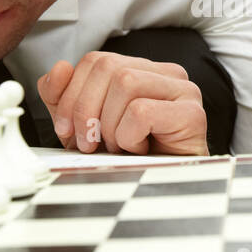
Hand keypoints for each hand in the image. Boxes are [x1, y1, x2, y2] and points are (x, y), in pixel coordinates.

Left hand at [37, 51, 208, 155]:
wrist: (160, 192)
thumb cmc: (127, 158)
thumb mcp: (83, 125)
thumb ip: (64, 96)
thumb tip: (59, 68)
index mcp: (142, 70)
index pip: (97, 60)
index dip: (72, 93)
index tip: (66, 129)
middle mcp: (166, 74)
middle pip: (108, 67)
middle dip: (86, 110)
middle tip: (88, 144)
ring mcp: (184, 91)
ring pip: (125, 83)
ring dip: (110, 125)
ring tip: (119, 148)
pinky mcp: (192, 115)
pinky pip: (142, 111)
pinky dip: (129, 137)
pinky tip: (140, 151)